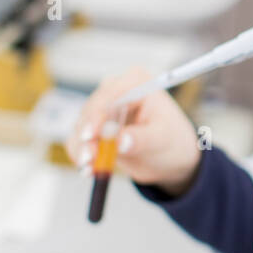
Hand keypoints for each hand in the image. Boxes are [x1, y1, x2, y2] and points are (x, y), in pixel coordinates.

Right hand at [68, 66, 202, 195]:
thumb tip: (122, 141)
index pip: (110, 94)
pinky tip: (88, 169)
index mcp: (137, 83)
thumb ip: (142, 139)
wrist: (171, 158)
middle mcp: (116, 90)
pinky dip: (80, 154)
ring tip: (89, 167)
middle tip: (88, 158)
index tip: (90, 136)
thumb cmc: (173, 141)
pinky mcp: (94, 128)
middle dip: (86, 135)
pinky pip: (79, 140)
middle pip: (91, 110)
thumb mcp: (163, 139)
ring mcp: (103, 109)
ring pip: (81, 126)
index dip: (97, 115)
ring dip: (81, 147)